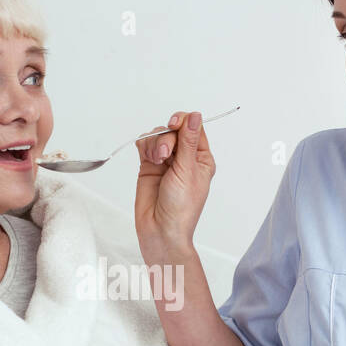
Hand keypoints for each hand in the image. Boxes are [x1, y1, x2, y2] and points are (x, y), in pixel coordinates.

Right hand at [134, 110, 214, 263]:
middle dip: (167, 137)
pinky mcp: (149, 165)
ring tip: (157, 161)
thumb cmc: (181, 207)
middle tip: (165, 154)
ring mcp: (165, 161)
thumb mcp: (188, 170)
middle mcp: (183, 158)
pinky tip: (149, 159)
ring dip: (155, 144)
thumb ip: (188, 141)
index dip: (183, 121)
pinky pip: (145, 144)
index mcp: (201, 158)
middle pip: (173, 129)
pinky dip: (145, 146)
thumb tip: (194, 116)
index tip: (174, 124)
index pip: (194, 128)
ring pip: (158, 135)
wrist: (160, 229)